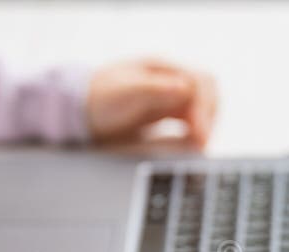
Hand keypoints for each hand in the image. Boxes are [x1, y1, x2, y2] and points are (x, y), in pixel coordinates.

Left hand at [87, 58, 217, 145]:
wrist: (80, 109)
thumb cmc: (98, 98)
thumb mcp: (124, 93)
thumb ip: (155, 89)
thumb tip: (186, 87)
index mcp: (162, 68)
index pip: (200, 83)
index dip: (204, 109)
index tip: (199, 135)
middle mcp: (170, 79)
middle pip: (207, 93)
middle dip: (209, 118)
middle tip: (201, 144)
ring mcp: (170, 95)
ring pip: (202, 106)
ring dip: (205, 125)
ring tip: (199, 147)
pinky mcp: (166, 111)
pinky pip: (191, 118)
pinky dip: (196, 131)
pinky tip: (192, 145)